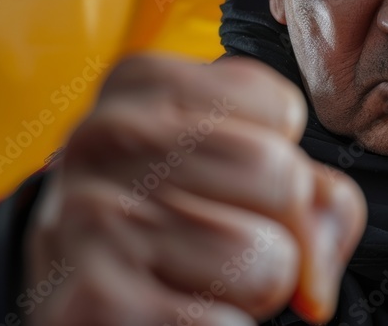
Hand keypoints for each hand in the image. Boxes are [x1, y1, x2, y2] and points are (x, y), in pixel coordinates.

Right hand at [25, 54, 365, 324]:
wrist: (68, 292)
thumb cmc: (168, 218)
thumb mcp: (230, 170)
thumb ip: (309, 189)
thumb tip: (319, 273)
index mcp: (143, 84)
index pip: (282, 109)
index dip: (285, 165)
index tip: (239, 187)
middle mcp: (108, 137)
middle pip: (281, 178)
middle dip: (284, 231)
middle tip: (228, 246)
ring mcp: (92, 220)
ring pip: (266, 260)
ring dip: (254, 291)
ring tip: (197, 282)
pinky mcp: (90, 305)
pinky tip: (176, 317)